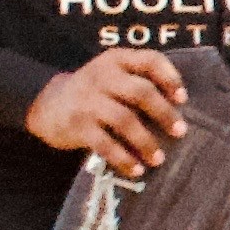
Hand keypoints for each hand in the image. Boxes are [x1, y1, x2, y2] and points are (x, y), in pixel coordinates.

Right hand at [25, 48, 187, 171]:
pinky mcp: (77, 125)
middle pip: (141, 92)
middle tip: (180, 132)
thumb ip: (139, 81)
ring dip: (145, 142)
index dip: (169, 78)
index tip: (182, 98)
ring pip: (124, 120)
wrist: (46, 103)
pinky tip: (136, 169)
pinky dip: (123, 159)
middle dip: (164, 113)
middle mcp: (102, 76)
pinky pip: (105, 144)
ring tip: (159, 159)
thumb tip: (179, 109)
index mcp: (117, 60)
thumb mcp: (113, 75)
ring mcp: (88, 100)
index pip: (150, 60)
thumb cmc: (94, 91)